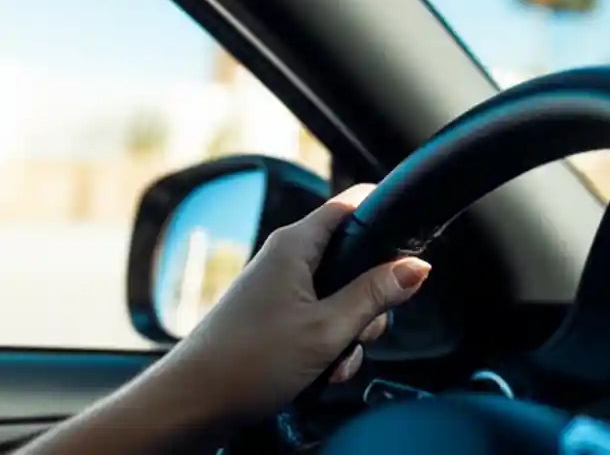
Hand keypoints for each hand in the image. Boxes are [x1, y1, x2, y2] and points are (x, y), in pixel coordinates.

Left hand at [159, 183, 430, 422]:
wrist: (193, 405)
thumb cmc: (247, 362)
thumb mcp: (327, 329)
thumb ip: (376, 295)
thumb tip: (417, 267)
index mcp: (296, 245)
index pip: (352, 205)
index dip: (386, 216)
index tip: (411, 243)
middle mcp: (288, 259)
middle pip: (356, 260)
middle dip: (371, 300)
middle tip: (361, 329)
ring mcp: (283, 288)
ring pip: (344, 297)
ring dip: (351, 332)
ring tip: (335, 361)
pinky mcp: (279, 316)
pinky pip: (324, 320)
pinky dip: (331, 345)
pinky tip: (324, 371)